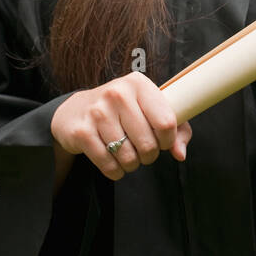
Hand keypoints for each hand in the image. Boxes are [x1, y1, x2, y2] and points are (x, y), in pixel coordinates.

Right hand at [50, 71, 192, 181]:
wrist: (76, 110)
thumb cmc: (121, 111)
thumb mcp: (150, 109)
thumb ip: (176, 129)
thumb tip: (180, 154)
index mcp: (139, 84)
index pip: (166, 122)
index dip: (168, 140)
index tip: (161, 141)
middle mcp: (117, 93)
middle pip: (148, 143)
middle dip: (149, 155)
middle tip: (143, 151)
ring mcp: (97, 112)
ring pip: (128, 157)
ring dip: (132, 164)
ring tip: (127, 155)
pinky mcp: (82, 132)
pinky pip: (109, 165)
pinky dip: (115, 171)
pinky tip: (113, 161)